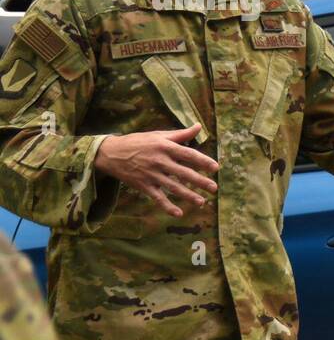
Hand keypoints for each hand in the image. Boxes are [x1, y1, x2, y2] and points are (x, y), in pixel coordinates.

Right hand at [94, 124, 219, 217]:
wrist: (111, 153)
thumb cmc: (138, 142)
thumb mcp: (158, 135)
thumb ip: (180, 134)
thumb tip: (199, 126)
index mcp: (165, 147)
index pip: (188, 154)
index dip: (202, 161)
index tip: (215, 168)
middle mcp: (159, 161)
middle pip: (183, 173)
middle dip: (200, 181)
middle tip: (214, 188)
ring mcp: (151, 174)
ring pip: (173, 187)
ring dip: (188, 195)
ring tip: (202, 202)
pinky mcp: (143, 185)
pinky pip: (157, 197)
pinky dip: (167, 206)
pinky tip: (178, 213)